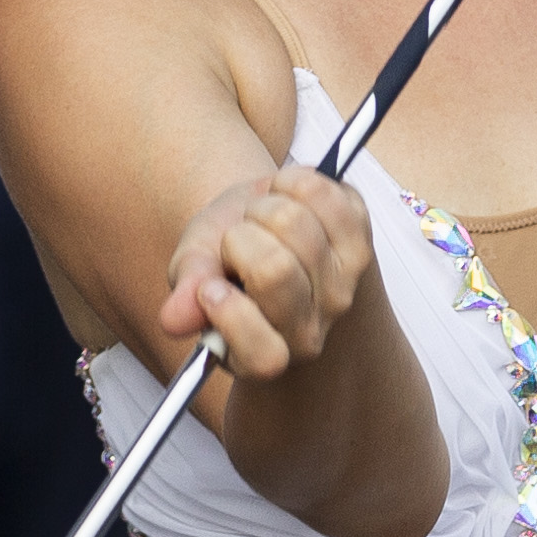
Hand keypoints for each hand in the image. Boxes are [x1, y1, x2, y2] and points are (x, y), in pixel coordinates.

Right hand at [155, 165, 377, 379]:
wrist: (258, 222)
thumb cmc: (221, 255)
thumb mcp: (193, 271)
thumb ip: (186, 294)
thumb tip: (174, 319)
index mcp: (264, 354)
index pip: (264, 355)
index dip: (231, 314)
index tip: (210, 287)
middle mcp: (311, 329)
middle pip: (275, 270)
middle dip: (239, 238)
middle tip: (235, 239)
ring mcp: (343, 285)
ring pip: (296, 223)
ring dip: (263, 206)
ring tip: (258, 217)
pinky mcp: (362, 238)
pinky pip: (323, 194)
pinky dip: (291, 181)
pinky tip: (285, 194)